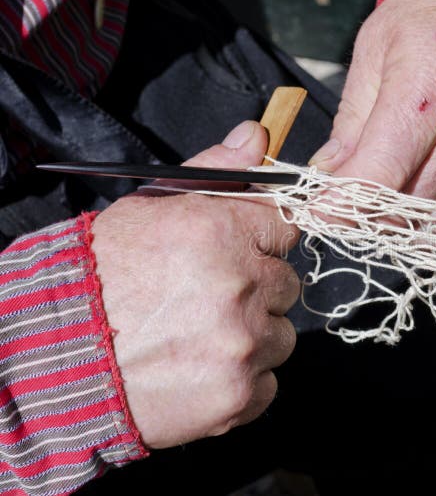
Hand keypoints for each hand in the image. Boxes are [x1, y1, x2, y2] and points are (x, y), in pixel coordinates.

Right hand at [92, 121, 299, 448]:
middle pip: (287, 285)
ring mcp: (243, 343)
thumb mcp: (151, 206)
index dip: (260, 243)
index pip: (284, 227)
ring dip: (252, 338)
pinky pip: (268, 383)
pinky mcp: (239, 393)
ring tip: (200, 339)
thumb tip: (258, 135)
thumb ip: (215, 171)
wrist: (56, 356)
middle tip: (209, 302)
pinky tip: (201, 371)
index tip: (237, 256)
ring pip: (281, 336)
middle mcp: (241, 285)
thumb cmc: (103, 275)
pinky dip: (242, 381)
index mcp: (222, 231)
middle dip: (257, 291)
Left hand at [310, 0, 435, 218]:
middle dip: (369, 215)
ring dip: (410, 227)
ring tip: (392, 210)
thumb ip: (352, 119)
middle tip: (353, 205)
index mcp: (422, 101)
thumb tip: (328, 170)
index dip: (339, 206)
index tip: (320, 214)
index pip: (375, 177)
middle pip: (405, 208)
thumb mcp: (376, 49)